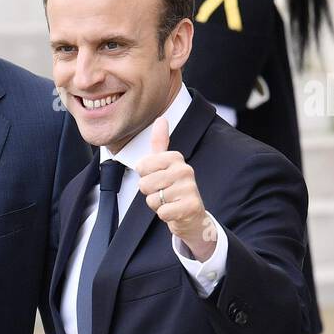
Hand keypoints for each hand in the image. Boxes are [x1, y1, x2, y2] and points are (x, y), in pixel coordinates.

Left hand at [136, 117, 215, 259]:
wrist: (192, 214)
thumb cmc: (174, 188)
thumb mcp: (165, 164)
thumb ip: (160, 143)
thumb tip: (161, 119)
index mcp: (175, 157)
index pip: (141, 166)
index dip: (145, 176)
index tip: (158, 178)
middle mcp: (184, 169)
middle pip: (144, 184)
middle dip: (150, 193)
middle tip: (164, 193)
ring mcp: (189, 188)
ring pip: (152, 199)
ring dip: (157, 204)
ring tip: (169, 201)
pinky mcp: (191, 206)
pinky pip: (162, 212)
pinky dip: (164, 215)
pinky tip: (174, 211)